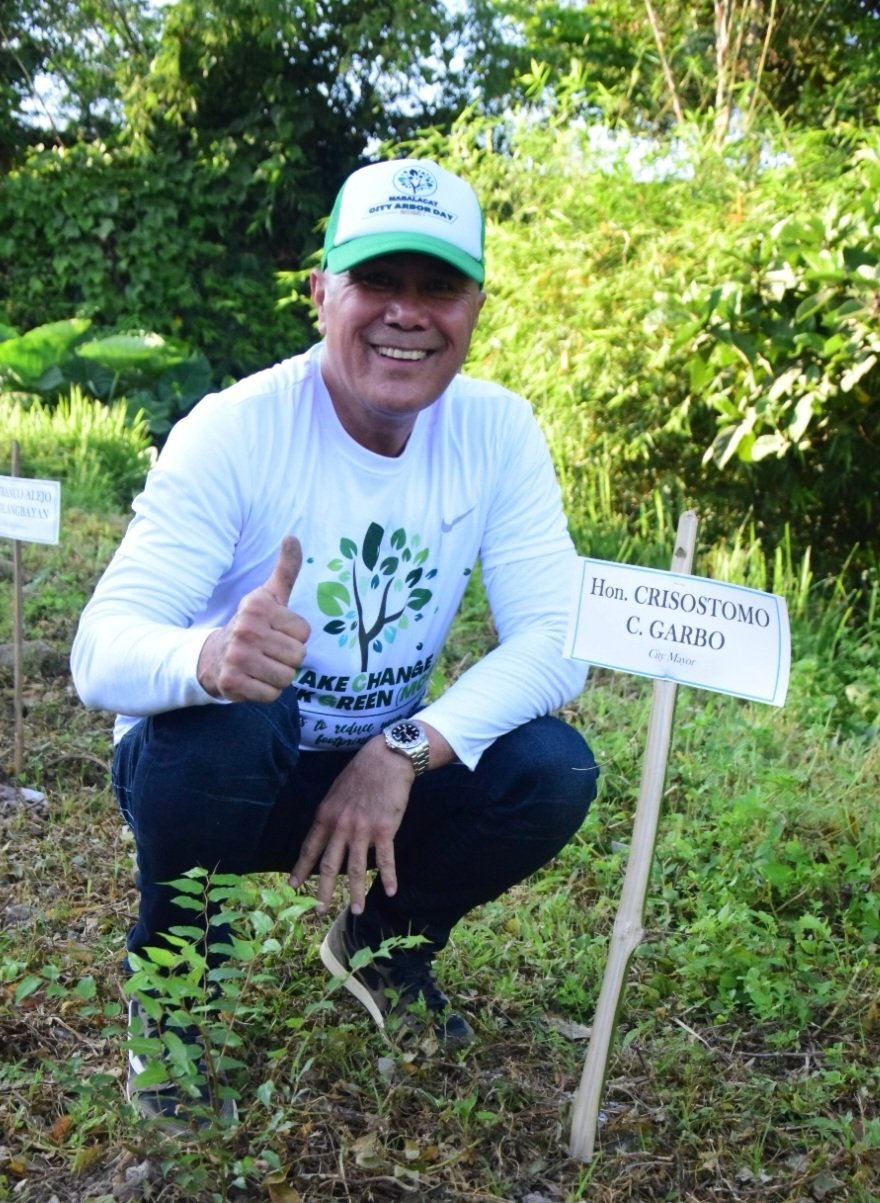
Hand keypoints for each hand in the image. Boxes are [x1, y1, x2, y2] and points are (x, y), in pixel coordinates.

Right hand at [197, 536, 309, 700]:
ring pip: (287, 678)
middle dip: (287, 659)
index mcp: (257, 607)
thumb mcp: (267, 597)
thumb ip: (284, 570)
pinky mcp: (232, 683)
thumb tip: (292, 537)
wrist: (211, 657)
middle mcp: (245, 629)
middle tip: (267, 653)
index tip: (274, 633)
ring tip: (260, 666)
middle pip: (298, 657)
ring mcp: (237, 657)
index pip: (304, 633)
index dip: (294, 637)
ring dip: (278, 677)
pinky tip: (252, 681)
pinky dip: (266, 692)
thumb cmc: (250, 626)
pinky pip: (271, 695)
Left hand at [288, 737, 413, 914]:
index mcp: (326, 816)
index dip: (301, 869)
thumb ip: (331, 814)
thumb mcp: (335, 791)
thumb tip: (326, 831)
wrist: (386, 759)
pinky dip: (389, 878)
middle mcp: (340, 826)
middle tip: (319, 910)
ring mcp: (362, 830)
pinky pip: (386, 860)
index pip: (310, 848)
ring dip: (356, 893)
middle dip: (323, 891)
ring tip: (358, 910)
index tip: (293, 886)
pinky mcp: (384, 830)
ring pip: (356, 869)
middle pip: (329, 866)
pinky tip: (391, 891)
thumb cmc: (362, 772)